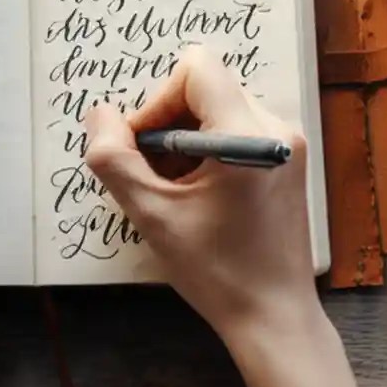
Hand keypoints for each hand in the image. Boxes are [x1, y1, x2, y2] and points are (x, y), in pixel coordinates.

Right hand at [85, 45, 313, 333]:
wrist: (273, 317)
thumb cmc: (217, 271)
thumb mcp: (153, 214)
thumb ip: (114, 158)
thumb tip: (99, 115)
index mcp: (249, 133)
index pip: (196, 69)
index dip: (156, 102)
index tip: (143, 148)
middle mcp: (277, 127)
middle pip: (206, 88)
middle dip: (167, 123)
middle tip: (152, 174)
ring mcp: (288, 145)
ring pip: (218, 109)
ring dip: (184, 139)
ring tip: (174, 189)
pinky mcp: (288, 162)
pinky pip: (237, 130)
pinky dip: (207, 150)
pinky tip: (197, 194)